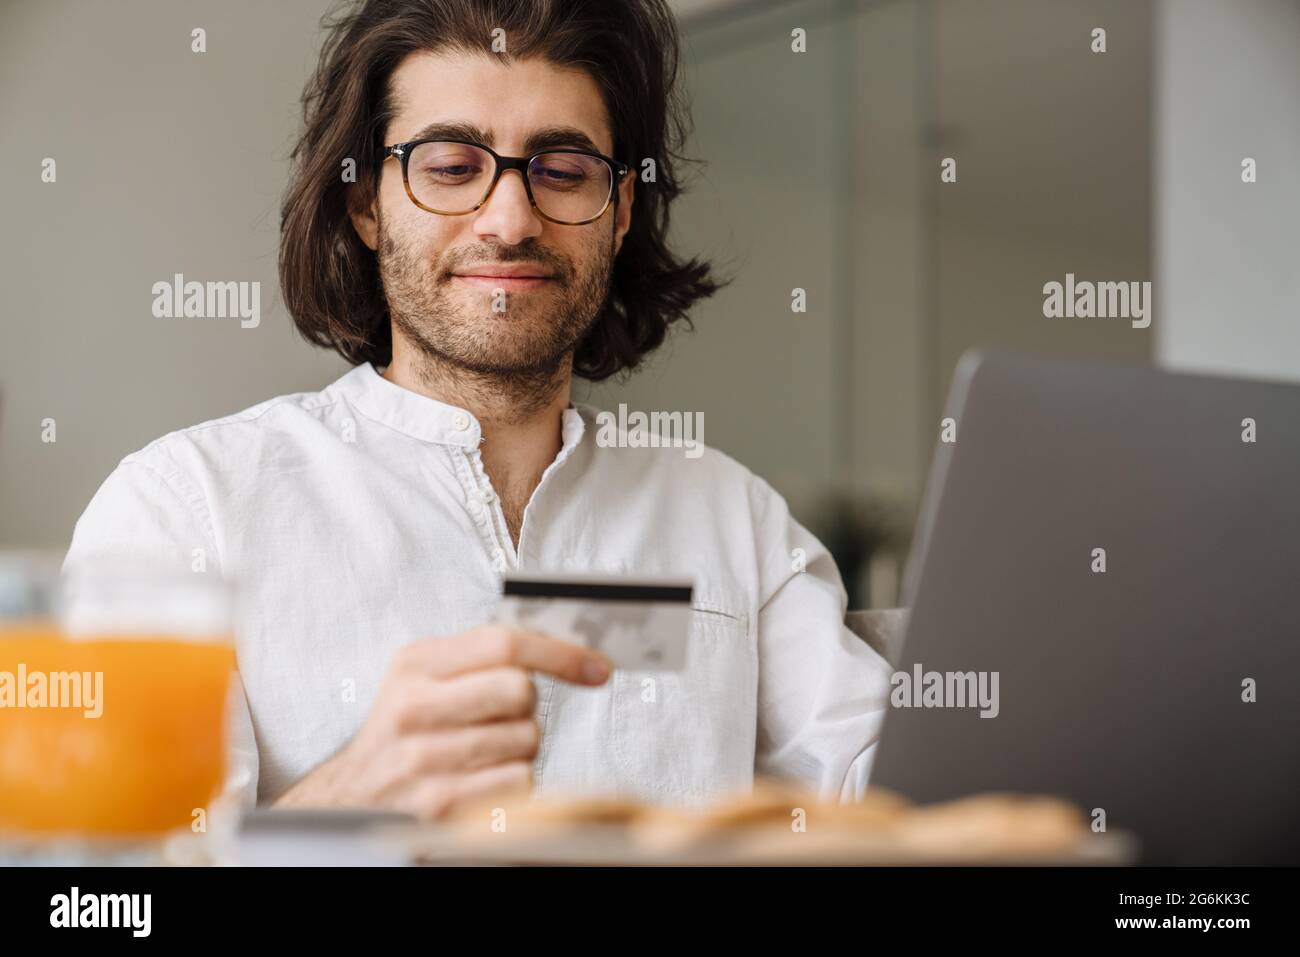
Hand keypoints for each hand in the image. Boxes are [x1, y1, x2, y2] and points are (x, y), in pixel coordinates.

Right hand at [274, 624, 610, 817]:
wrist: (350, 799)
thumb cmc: (403, 735)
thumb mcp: (424, 681)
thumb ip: (480, 657)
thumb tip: (566, 645)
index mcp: (414, 664)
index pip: (503, 642)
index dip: (560, 652)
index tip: (597, 666)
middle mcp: (413, 706)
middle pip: (520, 690)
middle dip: (527, 707)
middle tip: (505, 718)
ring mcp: (424, 757)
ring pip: (526, 739)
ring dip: (520, 748)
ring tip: (483, 754)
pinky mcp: (440, 804)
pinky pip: (519, 781)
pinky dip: (514, 783)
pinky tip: (482, 781)